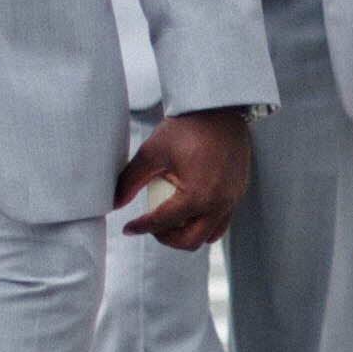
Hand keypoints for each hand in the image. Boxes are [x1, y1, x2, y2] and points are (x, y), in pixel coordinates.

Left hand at [114, 107, 251, 246]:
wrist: (219, 110)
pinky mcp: (238, 192)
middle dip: (166, 238)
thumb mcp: (152, 153)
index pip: (163, 223)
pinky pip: (221, 220)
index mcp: (197, 197)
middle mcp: (218, 204)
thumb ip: (131, 180)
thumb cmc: (185, 129)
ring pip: (209, 235)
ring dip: (187, 233)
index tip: (128, 228)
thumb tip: (114, 203)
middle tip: (151, 226)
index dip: (141, 227)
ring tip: (171, 219)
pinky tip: (189, 208)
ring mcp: (232, 200)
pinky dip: (203, 221)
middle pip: (189, 241)